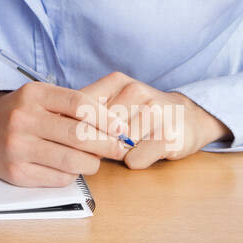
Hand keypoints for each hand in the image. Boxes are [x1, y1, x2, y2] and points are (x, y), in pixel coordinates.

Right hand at [0, 82, 133, 186]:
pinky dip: (72, 174)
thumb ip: (74, 106)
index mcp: (33, 95)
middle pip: (78, 135)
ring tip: (93, 159)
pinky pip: (58, 178)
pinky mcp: (16, 172)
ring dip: (92, 163)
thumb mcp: (43, 97)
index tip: (121, 128)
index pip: (79, 104)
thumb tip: (116, 124)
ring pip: (72, 161)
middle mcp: (23, 119)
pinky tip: (69, 167)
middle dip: (107, 144)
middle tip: (119, 148)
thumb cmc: (24, 112)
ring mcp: (17, 147)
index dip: (105, 118)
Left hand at [79, 71, 232, 168]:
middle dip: (95, 142)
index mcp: (118, 82)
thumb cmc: (143, 112)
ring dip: (117, 152)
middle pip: (97, 128)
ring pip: (115, 145)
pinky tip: (144, 152)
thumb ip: (87, 109)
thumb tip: (53, 123)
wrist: (189, 117)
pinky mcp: (169, 137)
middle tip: (104, 144)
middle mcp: (137, 92)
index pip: (81, 107)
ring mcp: (155, 113)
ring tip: (129, 144)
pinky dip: (135, 161)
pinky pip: (135, 158)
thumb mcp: (115, 100)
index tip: (69, 136)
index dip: (73, 127)